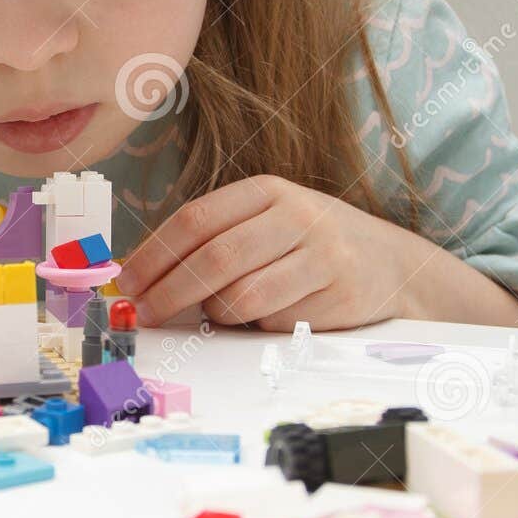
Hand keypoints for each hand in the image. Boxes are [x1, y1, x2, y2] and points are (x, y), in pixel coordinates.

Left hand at [116, 175, 429, 330]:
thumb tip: (140, 277)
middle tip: (146, 314)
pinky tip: (269, 313)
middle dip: (170, 293)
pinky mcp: (339, 294)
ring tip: (219, 312)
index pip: (195, 219)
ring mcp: (321, 254)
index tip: (127, 284)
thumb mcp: (264, 223)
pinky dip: (258, 326)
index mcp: (266, 191)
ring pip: (242, 296)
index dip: (154, 255)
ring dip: (217, 313)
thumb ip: (210, 241)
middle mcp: (295, 215)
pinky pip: (275, 321)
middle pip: (214, 258)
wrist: (390, 263)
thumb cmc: (309, 244)